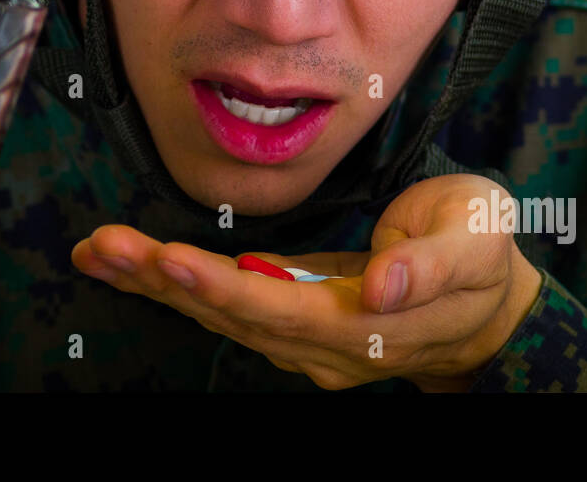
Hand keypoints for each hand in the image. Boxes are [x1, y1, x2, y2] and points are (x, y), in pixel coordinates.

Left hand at [71, 172, 542, 390]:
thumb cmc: (482, 258)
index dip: (221, 289)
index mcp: (365, 326)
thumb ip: (430, 266)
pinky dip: (177, 283)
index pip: (279, 310)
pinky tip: (138, 262)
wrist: (486, 308)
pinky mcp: (292, 317)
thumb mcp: (475, 242)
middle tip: (104, 247)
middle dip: (162, 281)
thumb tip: (379, 286)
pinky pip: (226, 303)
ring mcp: (304, 337)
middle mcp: (322, 344)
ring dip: (155, 284)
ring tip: (100, 251)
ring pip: (218, 312)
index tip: (168, 259)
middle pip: (230, 315)